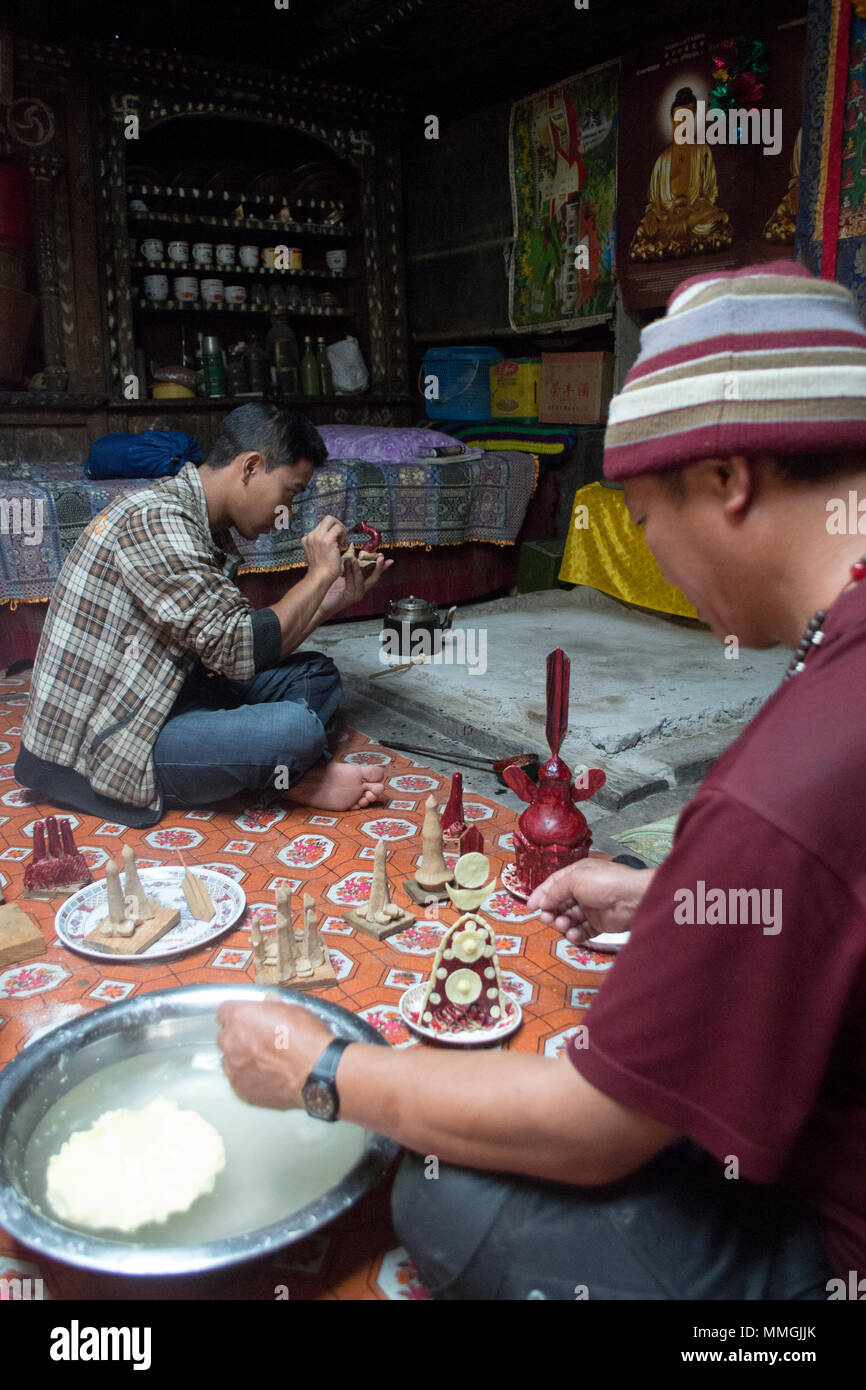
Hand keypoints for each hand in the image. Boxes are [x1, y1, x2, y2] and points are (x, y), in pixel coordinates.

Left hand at [216, 999, 334, 1109]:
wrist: (316, 1073)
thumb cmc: (307, 1038)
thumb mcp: (292, 1010)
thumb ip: (272, 1006)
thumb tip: (269, 1002)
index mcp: (240, 1017)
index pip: (224, 1012)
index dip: (237, 1014)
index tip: (246, 1018)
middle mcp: (231, 1042)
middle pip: (225, 1036)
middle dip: (238, 1037)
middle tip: (259, 1040)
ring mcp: (234, 1068)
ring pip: (229, 1060)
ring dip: (241, 1058)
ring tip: (264, 1061)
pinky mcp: (241, 1090)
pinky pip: (238, 1080)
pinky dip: (249, 1077)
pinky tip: (267, 1076)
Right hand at [301, 515, 346, 586]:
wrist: (320, 577)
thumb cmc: (321, 570)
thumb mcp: (318, 554)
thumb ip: (323, 544)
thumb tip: (336, 538)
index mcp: (307, 539)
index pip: (321, 527)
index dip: (331, 531)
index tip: (336, 540)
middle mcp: (311, 536)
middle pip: (326, 519)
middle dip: (336, 524)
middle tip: (342, 535)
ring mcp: (318, 537)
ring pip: (331, 519)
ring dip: (340, 528)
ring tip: (342, 540)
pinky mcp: (327, 540)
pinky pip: (338, 528)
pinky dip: (343, 533)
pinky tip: (343, 543)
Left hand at [319, 552, 393, 619]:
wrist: (320, 602)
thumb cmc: (328, 589)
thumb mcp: (341, 575)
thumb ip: (347, 568)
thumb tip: (351, 556)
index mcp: (360, 585)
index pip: (373, 575)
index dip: (381, 567)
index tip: (387, 560)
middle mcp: (360, 591)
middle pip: (374, 579)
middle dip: (379, 568)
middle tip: (381, 558)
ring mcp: (356, 595)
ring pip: (361, 580)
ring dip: (358, 568)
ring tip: (354, 559)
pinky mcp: (349, 596)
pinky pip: (352, 583)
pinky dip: (350, 573)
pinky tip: (347, 564)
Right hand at [527, 859, 654, 944]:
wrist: (633, 899)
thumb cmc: (605, 882)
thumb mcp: (574, 879)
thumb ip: (555, 891)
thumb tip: (542, 902)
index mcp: (578, 874)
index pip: (554, 884)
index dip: (541, 895)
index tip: (530, 907)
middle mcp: (584, 890)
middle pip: (560, 902)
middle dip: (551, 911)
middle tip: (546, 918)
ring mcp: (592, 908)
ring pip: (569, 918)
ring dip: (562, 922)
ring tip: (563, 924)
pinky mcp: (600, 924)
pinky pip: (582, 931)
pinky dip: (575, 934)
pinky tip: (573, 934)